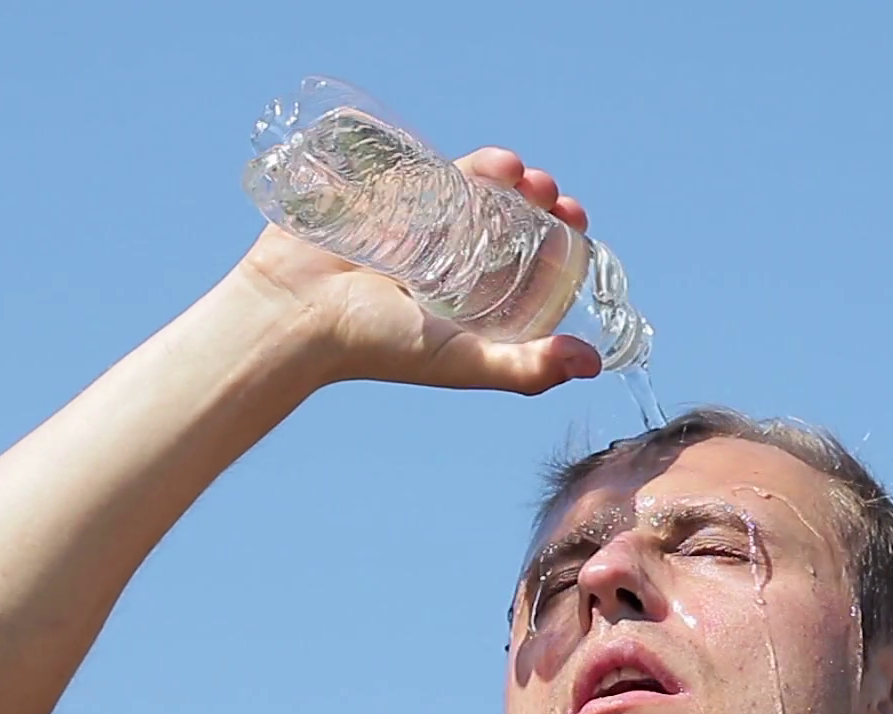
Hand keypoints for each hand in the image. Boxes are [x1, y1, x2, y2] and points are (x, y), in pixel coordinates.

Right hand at [237, 147, 601, 394]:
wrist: (298, 312)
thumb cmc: (377, 346)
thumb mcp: (462, 361)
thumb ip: (524, 369)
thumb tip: (593, 366)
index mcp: (472, 301)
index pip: (529, 263)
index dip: (561, 242)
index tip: (578, 225)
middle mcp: (451, 263)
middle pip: (511, 221)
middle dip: (542, 203)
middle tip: (558, 200)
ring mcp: (420, 227)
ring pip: (480, 192)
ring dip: (513, 178)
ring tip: (528, 177)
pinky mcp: (390, 197)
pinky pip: (438, 171)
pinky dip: (474, 165)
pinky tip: (499, 165)